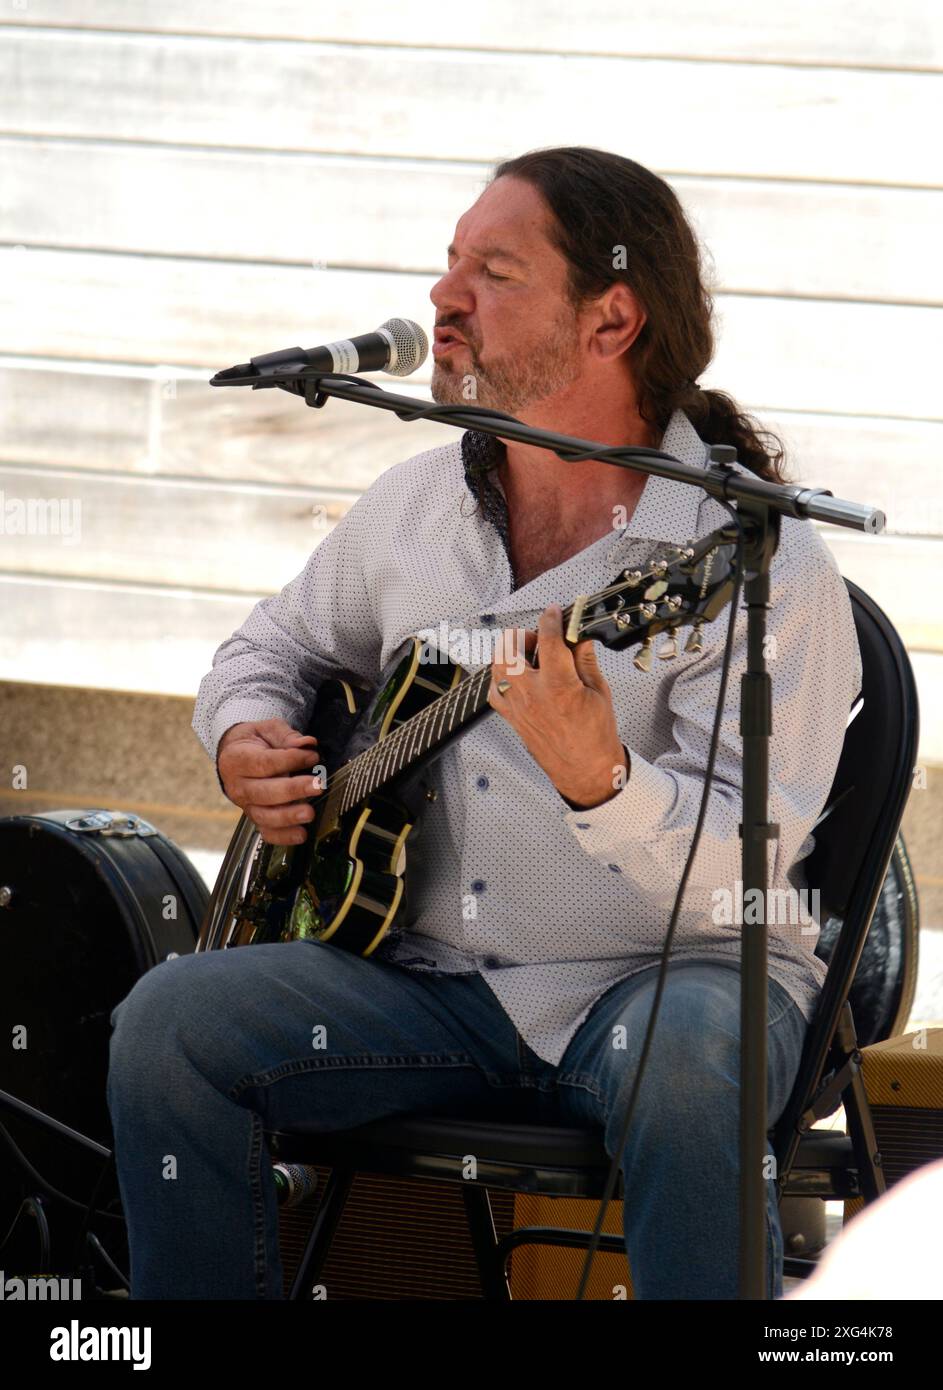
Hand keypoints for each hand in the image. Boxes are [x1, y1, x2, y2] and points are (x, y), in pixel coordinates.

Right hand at [217, 718, 322, 844]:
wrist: (236, 755)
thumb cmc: (255, 741)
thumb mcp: (267, 729)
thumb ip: (286, 736)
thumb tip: (307, 744)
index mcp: (236, 759)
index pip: (264, 763)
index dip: (290, 761)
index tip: (312, 757)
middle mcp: (237, 786)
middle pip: (264, 792)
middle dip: (293, 790)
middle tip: (317, 786)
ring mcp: (245, 805)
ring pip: (264, 815)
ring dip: (288, 817)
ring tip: (310, 813)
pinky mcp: (254, 818)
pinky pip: (266, 832)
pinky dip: (283, 837)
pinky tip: (301, 834)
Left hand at [487, 605, 628, 808]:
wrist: (585, 770)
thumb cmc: (596, 736)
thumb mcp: (599, 691)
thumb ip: (585, 660)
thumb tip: (580, 636)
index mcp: (559, 685)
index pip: (549, 639)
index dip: (550, 619)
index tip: (554, 612)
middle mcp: (532, 694)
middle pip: (509, 648)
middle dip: (523, 636)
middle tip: (541, 640)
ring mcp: (517, 706)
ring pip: (497, 667)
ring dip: (510, 654)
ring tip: (530, 658)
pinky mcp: (511, 718)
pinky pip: (494, 690)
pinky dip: (502, 678)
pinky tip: (519, 679)